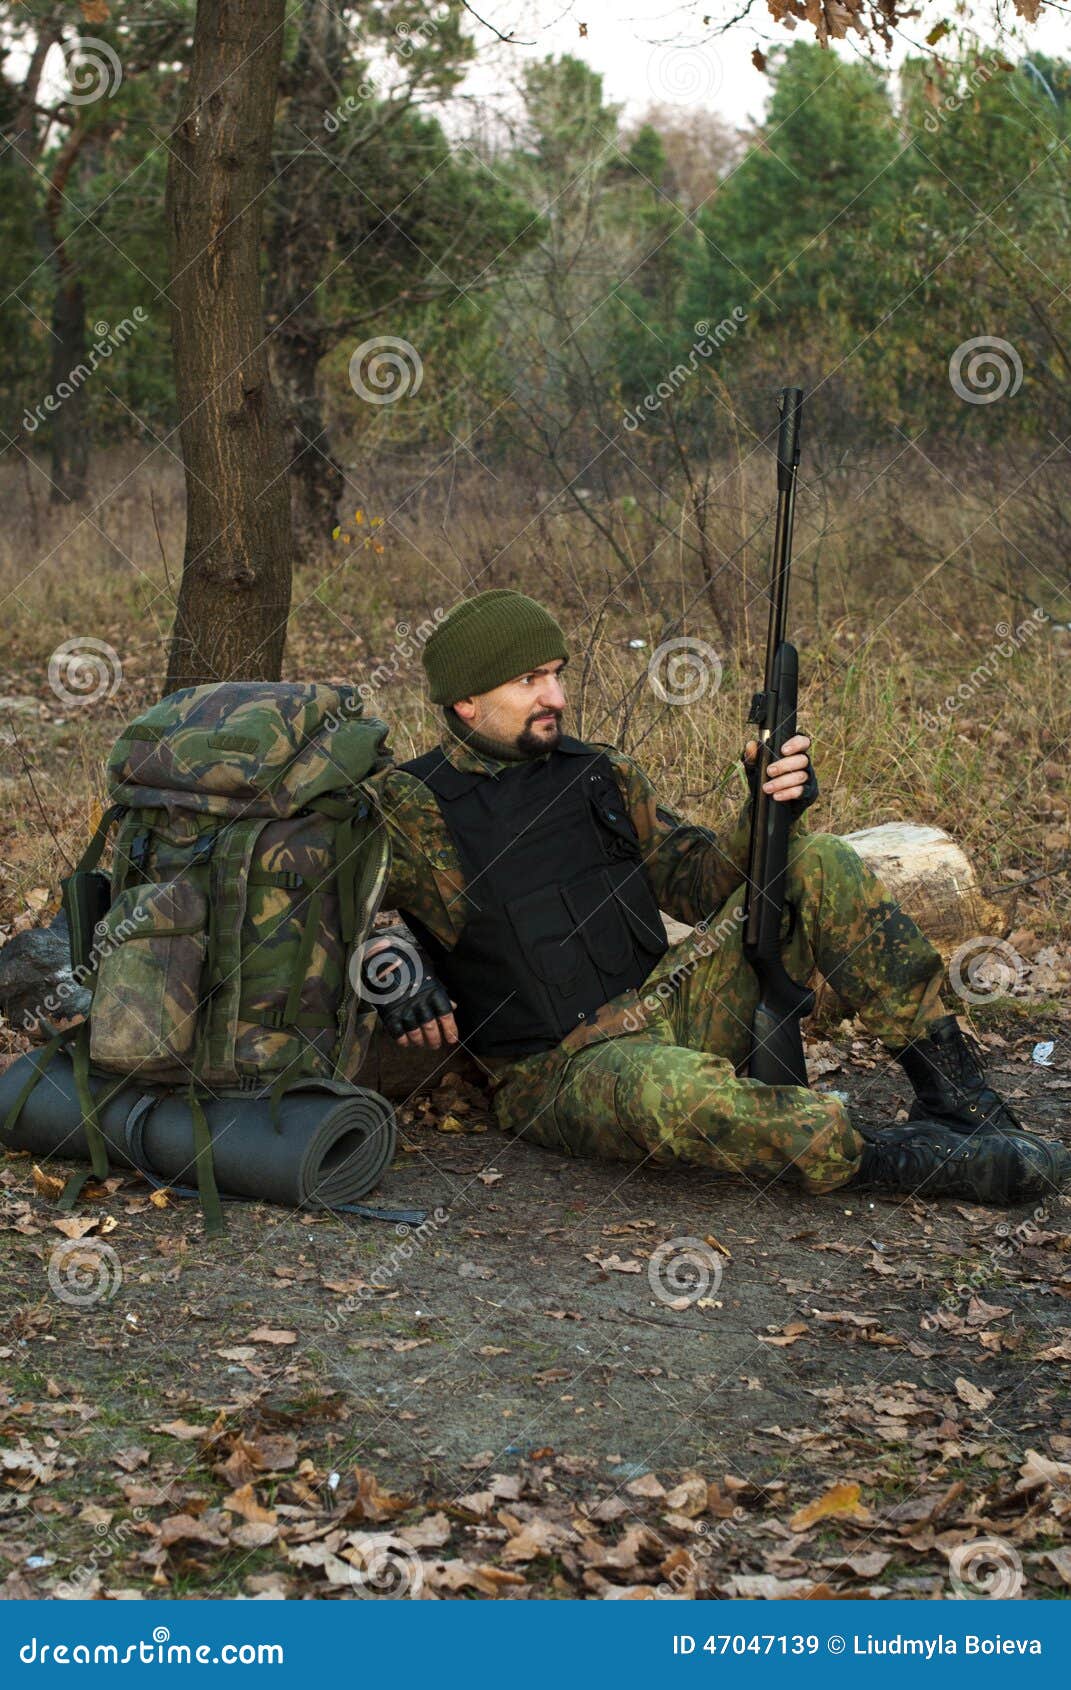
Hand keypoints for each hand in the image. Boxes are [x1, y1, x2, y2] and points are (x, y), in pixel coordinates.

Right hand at [360, 931, 458, 1048]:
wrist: (384, 961)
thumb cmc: (410, 965)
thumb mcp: (430, 974)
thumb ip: (441, 993)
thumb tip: (453, 1007)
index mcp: (433, 992)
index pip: (446, 1016)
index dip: (450, 1030)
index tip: (452, 1039)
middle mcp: (421, 1004)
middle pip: (431, 1029)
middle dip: (435, 1040)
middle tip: (436, 1045)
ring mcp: (405, 1010)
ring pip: (415, 1034)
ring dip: (420, 1042)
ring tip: (422, 1044)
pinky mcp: (390, 1014)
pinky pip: (398, 1033)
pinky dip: (403, 1040)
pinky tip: (406, 1042)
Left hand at [743, 733, 817, 808]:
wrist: (768, 803)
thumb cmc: (765, 778)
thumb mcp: (756, 767)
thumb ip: (753, 756)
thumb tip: (751, 745)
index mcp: (794, 752)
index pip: (803, 741)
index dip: (796, 744)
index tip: (783, 750)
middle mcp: (804, 763)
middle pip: (802, 759)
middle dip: (784, 766)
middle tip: (769, 771)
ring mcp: (808, 778)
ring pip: (801, 776)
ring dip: (782, 782)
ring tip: (767, 787)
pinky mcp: (808, 792)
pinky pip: (801, 791)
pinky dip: (788, 793)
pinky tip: (777, 795)